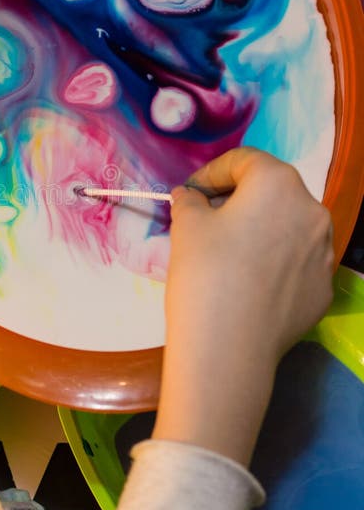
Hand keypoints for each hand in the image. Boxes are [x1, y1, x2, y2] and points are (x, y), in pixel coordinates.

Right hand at [153, 147, 334, 465]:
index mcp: (279, 184)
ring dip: (261, 230)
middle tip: (206, 220)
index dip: (212, 173)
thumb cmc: (205, 273)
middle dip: (239, 200)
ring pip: (289, 228)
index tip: (190, 194)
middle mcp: (313, 211)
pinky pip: (296, 264)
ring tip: (228, 254)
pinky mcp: (323, 290)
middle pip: (273, 192)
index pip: (245, 161)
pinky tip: (248, 284)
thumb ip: (190, 201)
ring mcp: (324, 253)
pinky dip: (274, 264)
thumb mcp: (186, 226)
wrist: (229, 348)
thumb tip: (192, 197)